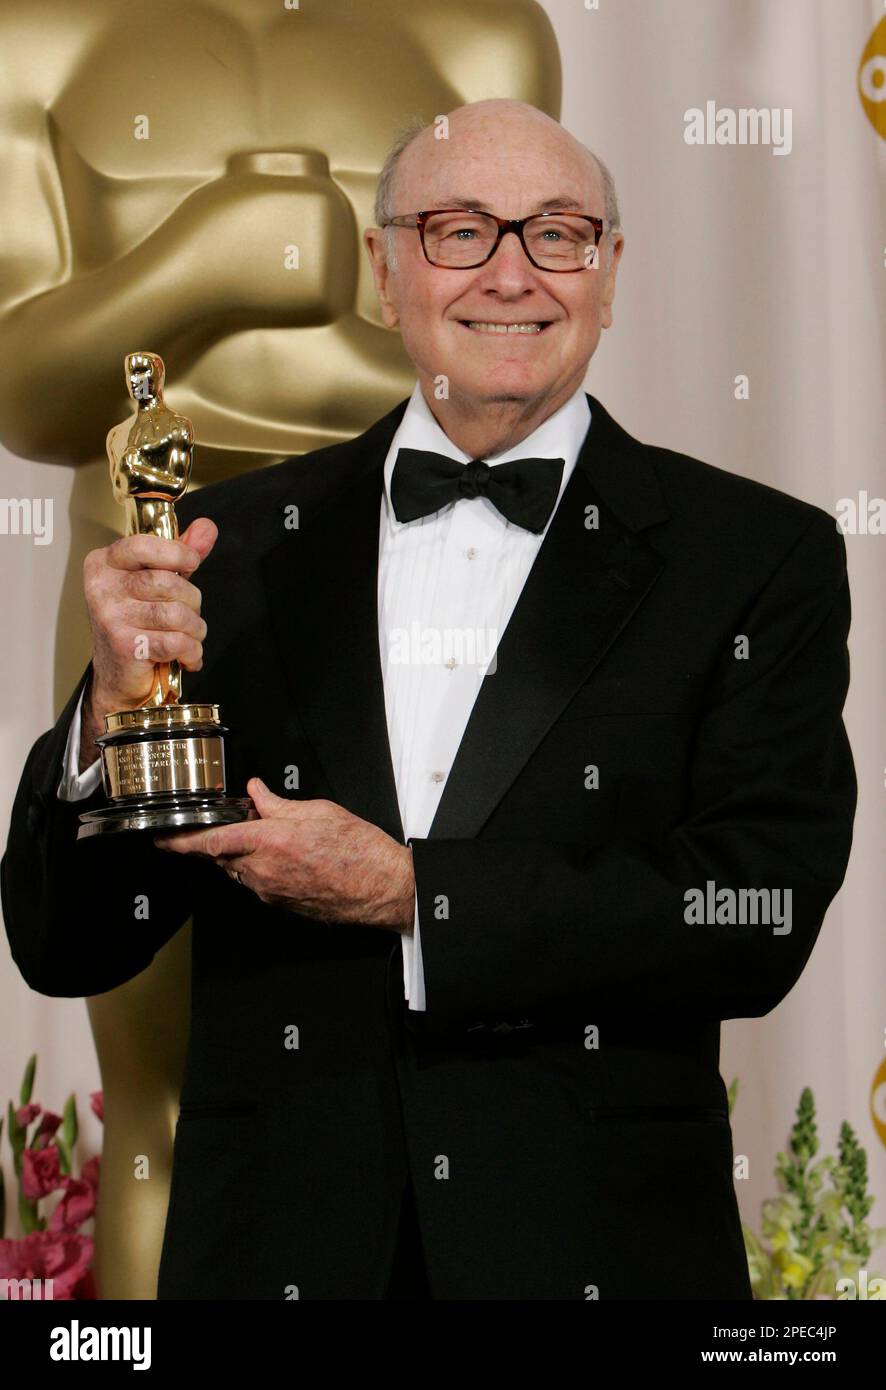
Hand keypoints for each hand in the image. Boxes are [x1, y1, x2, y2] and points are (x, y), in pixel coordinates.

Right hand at [79, 516, 216, 770]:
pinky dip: (191, 650)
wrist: (118, 678)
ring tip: (191, 636)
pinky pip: (175, 641)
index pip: (142, 546)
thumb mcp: (156, 582)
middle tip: (191, 613)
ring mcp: (110, 617)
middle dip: (192, 600)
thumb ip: (180, 554)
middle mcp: (102, 588)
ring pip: (175, 613)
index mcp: (104, 564)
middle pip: (166, 582)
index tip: (192, 562)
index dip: (176, 552)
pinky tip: (188, 655)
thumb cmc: (136, 625)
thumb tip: (207, 528)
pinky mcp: (124, 645)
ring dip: (195, 628)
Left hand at [153, 779, 414, 932]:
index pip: (211, 841)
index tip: (162, 838)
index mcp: (270, 842)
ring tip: (275, 838)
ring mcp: (270, 891)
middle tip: (241, 823)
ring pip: (239, 869)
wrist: (383, 888)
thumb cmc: (359, 851)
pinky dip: (261, 866)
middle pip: (222, 855)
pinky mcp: (280, 903)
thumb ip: (278, 804)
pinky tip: (287, 856)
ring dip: (245, 852)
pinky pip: (257, 881)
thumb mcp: (318, 812)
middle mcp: (263, 871)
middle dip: (222, 839)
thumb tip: (257, 792)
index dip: (181, 841)